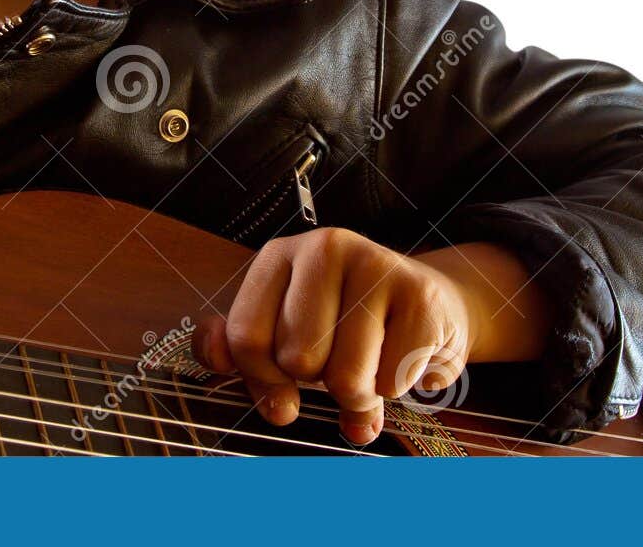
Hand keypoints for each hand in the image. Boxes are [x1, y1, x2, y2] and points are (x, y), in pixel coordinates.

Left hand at [191, 227, 476, 445]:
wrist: (429, 307)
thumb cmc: (347, 326)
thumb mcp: (287, 330)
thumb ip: (241, 347)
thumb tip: (213, 355)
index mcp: (280, 256)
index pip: (246, 337)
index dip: (262, 382)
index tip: (282, 396)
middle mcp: (325, 247)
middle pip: (298, 359)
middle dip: (319, 384)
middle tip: (339, 366)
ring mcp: (376, 264)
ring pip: (346, 377)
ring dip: (361, 396)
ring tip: (372, 370)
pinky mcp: (420, 295)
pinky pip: (392, 382)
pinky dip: (398, 389)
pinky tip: (404, 359)